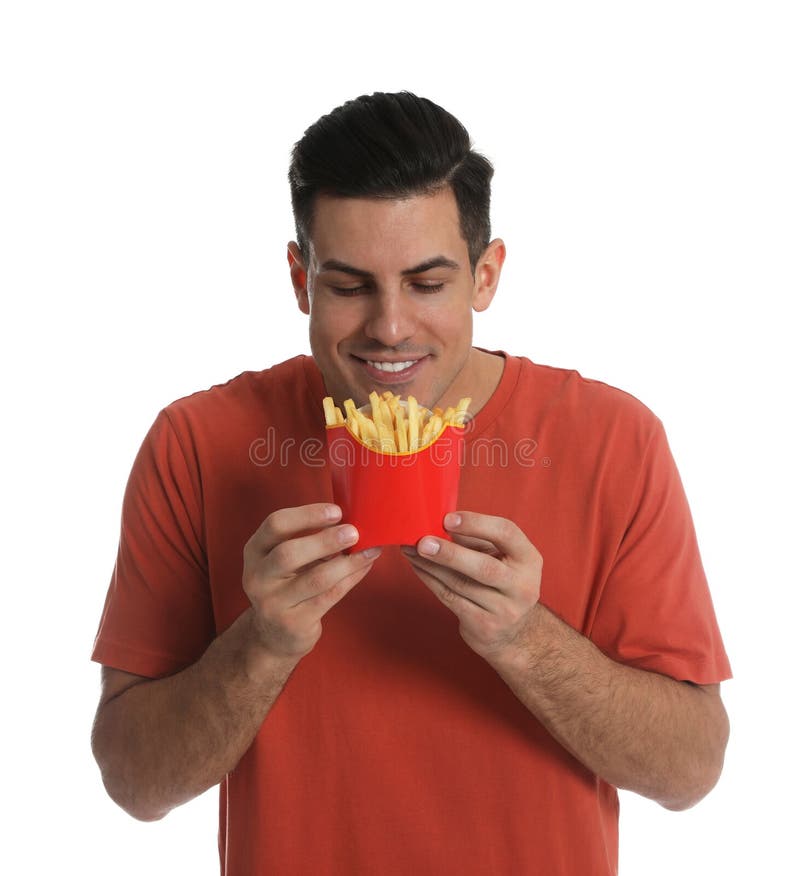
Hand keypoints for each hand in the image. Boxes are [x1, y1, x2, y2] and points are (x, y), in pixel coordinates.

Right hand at [242, 503, 380, 658]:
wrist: (274, 635)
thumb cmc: (287, 584)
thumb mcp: (285, 559)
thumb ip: (307, 539)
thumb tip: (350, 521)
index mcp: (255, 551)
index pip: (275, 525)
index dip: (307, 515)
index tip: (336, 511)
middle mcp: (257, 577)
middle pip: (289, 553)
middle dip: (325, 540)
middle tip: (353, 532)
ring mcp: (273, 603)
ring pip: (315, 578)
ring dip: (347, 562)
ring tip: (368, 550)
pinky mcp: (293, 623)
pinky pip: (329, 597)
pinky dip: (351, 578)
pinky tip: (364, 566)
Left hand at [401, 511, 541, 662]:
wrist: (512, 632)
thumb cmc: (500, 581)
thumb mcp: (501, 557)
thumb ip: (477, 539)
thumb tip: (437, 522)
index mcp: (529, 559)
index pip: (506, 533)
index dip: (476, 523)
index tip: (447, 519)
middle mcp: (522, 586)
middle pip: (483, 567)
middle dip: (449, 553)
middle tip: (422, 541)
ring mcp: (505, 610)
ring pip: (460, 584)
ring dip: (430, 565)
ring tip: (410, 549)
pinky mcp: (485, 626)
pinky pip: (451, 599)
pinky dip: (430, 581)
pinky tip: (417, 567)